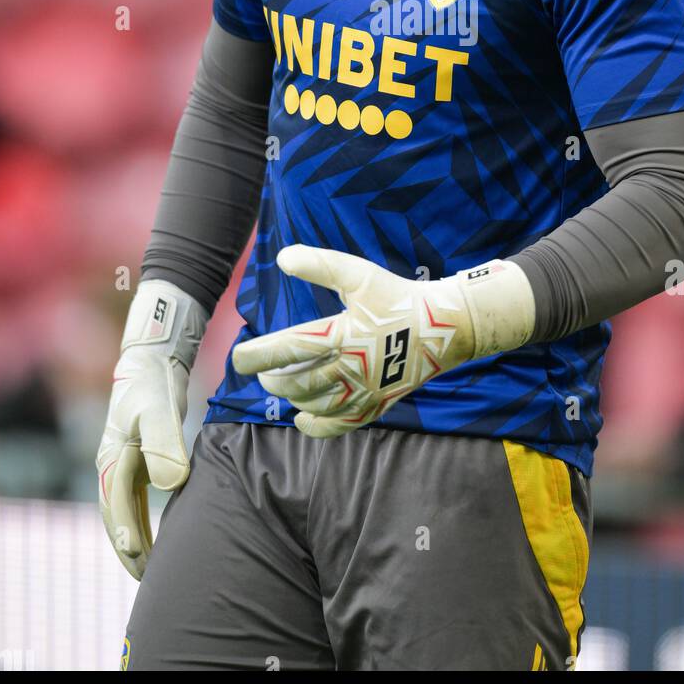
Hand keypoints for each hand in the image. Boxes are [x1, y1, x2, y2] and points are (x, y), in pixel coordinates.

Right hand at [96, 281, 205, 579]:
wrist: (155, 359)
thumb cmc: (154, 383)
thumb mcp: (159, 410)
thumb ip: (165, 444)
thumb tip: (171, 485)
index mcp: (112, 457)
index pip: (116, 503)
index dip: (126, 530)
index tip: (138, 555)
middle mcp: (112, 465)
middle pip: (116, 515)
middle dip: (128, 547)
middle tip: (147, 578)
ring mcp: (124, 465)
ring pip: (124, 512)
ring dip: (135, 539)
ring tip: (151, 569)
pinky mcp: (140, 461)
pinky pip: (135, 502)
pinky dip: (143, 523)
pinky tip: (158, 539)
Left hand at [231, 245, 534, 437]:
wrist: (444, 327)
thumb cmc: (398, 297)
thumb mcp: (360, 274)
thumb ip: (320, 264)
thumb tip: (282, 257)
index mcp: (345, 333)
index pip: (292, 348)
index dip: (260, 355)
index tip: (238, 358)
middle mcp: (352, 367)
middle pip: (299, 383)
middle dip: (274, 377)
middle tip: (263, 369)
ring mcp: (365, 390)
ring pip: (316, 405)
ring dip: (292, 398)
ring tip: (282, 387)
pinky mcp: (377, 405)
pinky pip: (341, 425)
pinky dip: (317, 426)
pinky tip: (302, 420)